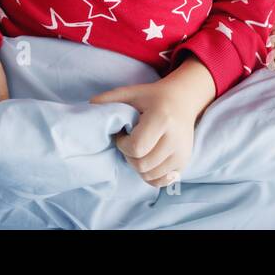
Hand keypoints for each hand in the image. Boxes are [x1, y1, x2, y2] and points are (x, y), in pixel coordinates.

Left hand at [88, 56, 215, 187]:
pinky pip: (160, 181)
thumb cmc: (152, 97)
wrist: (182, 101)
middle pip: (142, 165)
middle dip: (128, 156)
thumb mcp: (131, 92)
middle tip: (129, 142)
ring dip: (137, 165)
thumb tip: (89, 107)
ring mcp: (182, 154)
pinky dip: (149, 175)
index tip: (123, 133)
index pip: (136, 148)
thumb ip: (109, 99)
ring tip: (139, 148)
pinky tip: (147, 159)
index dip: (123, 144)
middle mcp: (175, 139)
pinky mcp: (184, 163)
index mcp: (162, 119)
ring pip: (149, 176)